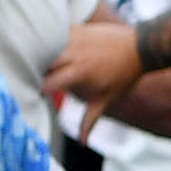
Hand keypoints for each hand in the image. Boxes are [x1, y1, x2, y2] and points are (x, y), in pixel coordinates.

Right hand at [44, 18, 145, 132]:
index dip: (40, 88)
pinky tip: (44, 47)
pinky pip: (56, 34)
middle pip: (44, 62)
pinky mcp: (78, 28)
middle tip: (29, 77)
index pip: (51, 82)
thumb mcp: (106, 99)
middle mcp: (75, 54)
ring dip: (40, 54)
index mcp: (80, 73)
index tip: (35, 94)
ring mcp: (76, 38)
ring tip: (35, 63)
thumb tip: (82, 142)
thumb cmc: (123, 76)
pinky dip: (49, 41)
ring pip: (47, 45)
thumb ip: (90, 119)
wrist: (140, 47)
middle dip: (35, 70)